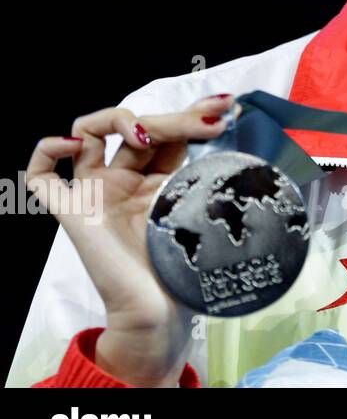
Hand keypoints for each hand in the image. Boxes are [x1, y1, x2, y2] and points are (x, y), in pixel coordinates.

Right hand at [27, 93, 236, 384]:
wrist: (163, 311)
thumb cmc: (188, 266)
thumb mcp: (204, 206)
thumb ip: (210, 170)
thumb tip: (232, 125)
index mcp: (158, 181)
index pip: (169, 133)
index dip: (193, 115)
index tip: (226, 107)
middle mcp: (125, 182)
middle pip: (140, 128)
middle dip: (177, 118)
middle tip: (215, 119)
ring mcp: (97, 193)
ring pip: (91, 132)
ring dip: (120, 119)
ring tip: (148, 136)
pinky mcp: (72, 211)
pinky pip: (41, 175)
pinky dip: (47, 150)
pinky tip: (72, 144)